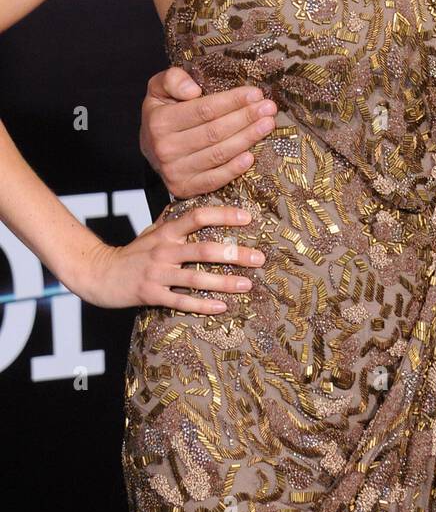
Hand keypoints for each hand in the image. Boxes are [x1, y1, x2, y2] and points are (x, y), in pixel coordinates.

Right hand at [83, 202, 262, 312]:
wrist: (99, 274)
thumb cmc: (133, 252)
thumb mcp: (153, 231)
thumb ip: (175, 219)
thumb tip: (200, 204)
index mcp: (166, 232)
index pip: (198, 216)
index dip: (223, 215)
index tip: (248, 217)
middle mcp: (163, 250)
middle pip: (203, 249)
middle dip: (234, 254)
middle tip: (259, 258)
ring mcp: (157, 273)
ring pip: (196, 277)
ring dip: (224, 282)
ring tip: (247, 284)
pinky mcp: (151, 294)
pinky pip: (181, 301)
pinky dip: (202, 305)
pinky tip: (222, 307)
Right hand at [141, 66, 275, 198]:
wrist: (149, 148)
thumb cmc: (162, 113)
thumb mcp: (159, 89)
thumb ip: (172, 80)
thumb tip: (193, 90)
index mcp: (160, 122)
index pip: (203, 110)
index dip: (232, 101)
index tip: (255, 93)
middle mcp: (165, 148)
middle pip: (215, 132)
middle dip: (246, 118)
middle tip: (269, 108)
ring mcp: (174, 171)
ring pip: (218, 154)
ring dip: (247, 139)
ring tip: (268, 125)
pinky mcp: (183, 188)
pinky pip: (214, 180)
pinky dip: (233, 170)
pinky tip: (251, 157)